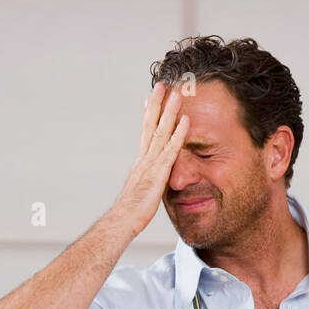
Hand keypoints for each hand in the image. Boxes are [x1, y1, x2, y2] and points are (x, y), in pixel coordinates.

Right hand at [105, 82, 189, 237]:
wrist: (121, 222)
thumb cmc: (129, 214)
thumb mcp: (140, 194)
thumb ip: (146, 184)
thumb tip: (148, 184)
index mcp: (141, 163)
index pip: (145, 134)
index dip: (149, 116)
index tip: (152, 99)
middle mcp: (144, 159)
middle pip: (150, 126)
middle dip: (156, 104)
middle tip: (162, 85)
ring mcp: (151, 164)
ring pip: (161, 132)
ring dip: (170, 112)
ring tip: (177, 94)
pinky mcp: (158, 173)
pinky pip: (171, 150)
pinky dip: (179, 134)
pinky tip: (187, 121)